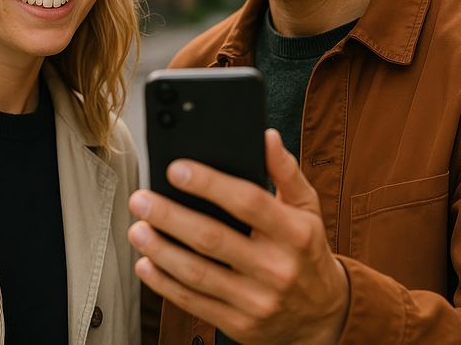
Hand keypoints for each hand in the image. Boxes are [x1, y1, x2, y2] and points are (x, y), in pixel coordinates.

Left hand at [128, 129, 348, 343]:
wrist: (323, 315)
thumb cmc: (307, 251)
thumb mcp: (307, 209)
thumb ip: (286, 172)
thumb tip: (266, 136)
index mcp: (295, 233)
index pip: (248, 202)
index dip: (209, 184)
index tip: (176, 169)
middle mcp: (276, 268)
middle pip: (213, 239)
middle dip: (170, 217)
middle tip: (141, 199)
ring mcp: (257, 300)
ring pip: (198, 274)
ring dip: (160, 250)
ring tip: (137, 229)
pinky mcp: (239, 324)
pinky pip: (194, 303)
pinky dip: (164, 283)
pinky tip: (146, 263)